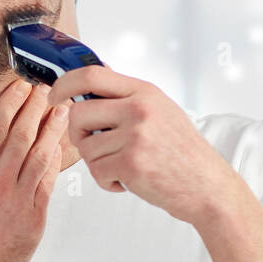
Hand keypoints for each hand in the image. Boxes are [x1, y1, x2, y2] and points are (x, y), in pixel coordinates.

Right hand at [0, 80, 67, 261]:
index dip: (9, 104)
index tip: (19, 88)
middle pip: (20, 135)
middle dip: (34, 108)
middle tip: (45, 89)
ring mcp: (18, 200)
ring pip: (39, 155)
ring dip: (51, 129)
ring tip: (61, 110)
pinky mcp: (35, 219)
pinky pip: (48, 182)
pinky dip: (55, 161)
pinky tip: (59, 147)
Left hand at [47, 67, 239, 227]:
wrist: (208, 186)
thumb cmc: (182, 151)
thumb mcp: (160, 109)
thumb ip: (126, 96)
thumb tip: (89, 79)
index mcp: (144, 92)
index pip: (92, 74)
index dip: (65, 83)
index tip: (54, 96)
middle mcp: (139, 109)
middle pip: (79, 113)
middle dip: (77, 134)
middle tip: (94, 145)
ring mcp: (135, 136)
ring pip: (85, 147)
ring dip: (96, 163)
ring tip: (121, 166)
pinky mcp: (131, 163)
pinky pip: (96, 171)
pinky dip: (106, 181)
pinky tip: (127, 181)